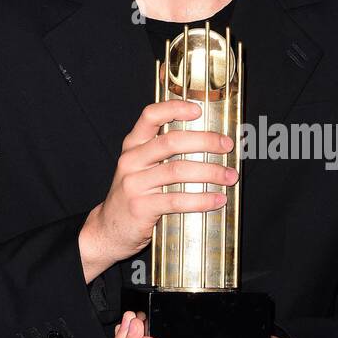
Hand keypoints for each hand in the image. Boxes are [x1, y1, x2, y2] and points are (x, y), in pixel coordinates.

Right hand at [79, 100, 237, 281]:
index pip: (151, 116)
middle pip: (172, 141)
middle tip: (227, 146)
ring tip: (230, 176)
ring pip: (178, 171)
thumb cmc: (133, 196)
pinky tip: (218, 200)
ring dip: (210, 172)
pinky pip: (176, 200)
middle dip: (205, 141)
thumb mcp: (140, 168)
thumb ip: (162, 155)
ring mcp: (134, 184)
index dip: (175, 108)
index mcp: (133, 146)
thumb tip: (208, 145)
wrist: (107, 230)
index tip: (199, 110)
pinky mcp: (141, 207)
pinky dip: (202, 200)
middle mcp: (131, 160)